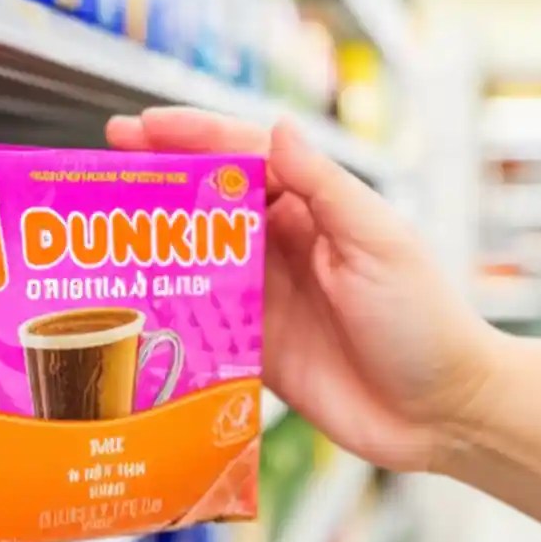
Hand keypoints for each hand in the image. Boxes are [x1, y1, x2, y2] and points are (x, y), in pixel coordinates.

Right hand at [107, 107, 502, 471]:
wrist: (440, 414)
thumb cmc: (424, 322)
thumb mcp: (379, 244)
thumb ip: (324, 187)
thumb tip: (276, 129)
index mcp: (315, 208)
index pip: (244, 158)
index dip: (192, 136)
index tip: (141, 126)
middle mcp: (283, 245)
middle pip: (208, 198)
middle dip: (158, 174)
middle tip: (105, 158)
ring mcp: (264, 295)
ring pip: (196, 254)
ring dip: (151, 236)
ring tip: (101, 224)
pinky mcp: (253, 346)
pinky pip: (200, 318)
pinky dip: (165, 304)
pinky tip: (128, 297)